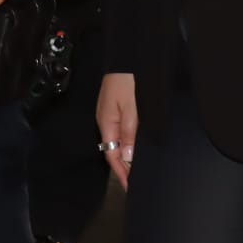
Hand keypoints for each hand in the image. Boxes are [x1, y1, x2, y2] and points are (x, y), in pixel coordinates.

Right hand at [95, 72, 137, 189]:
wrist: (128, 56)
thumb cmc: (128, 80)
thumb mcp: (131, 108)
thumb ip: (129, 132)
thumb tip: (127, 157)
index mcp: (107, 123)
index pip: (112, 155)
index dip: (121, 172)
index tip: (130, 187)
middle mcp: (106, 121)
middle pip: (113, 150)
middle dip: (123, 168)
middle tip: (135, 182)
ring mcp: (110, 114)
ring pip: (117, 142)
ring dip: (126, 156)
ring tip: (135, 170)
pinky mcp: (116, 108)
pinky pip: (120, 132)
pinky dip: (127, 144)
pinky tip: (134, 147)